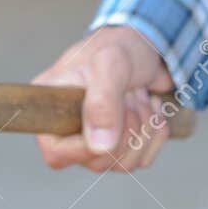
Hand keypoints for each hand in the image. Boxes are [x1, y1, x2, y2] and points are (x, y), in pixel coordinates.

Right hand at [32, 25, 174, 172]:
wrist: (147, 43)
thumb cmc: (120, 46)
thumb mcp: (110, 63)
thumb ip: (102, 101)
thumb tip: (99, 147)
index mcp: (52, 108)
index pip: (56, 153)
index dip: (86, 147)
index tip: (111, 117)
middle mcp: (70, 128)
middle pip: (96, 162)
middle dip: (125, 131)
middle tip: (132, 97)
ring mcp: (97, 138)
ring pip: (122, 165)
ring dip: (143, 131)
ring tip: (141, 98)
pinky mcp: (123, 142)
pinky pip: (142, 159)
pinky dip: (155, 134)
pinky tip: (151, 107)